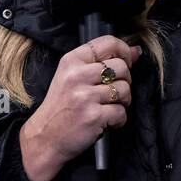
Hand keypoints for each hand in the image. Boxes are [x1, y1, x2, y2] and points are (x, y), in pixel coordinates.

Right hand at [18, 35, 140, 180]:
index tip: (126, 62)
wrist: (44, 137)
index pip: (108, 43)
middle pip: (121, 67)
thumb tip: (135, 51)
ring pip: (124, 90)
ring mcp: (85, 96)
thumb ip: (100, 63)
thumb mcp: (71, 77)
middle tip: (113, 92)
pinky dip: (118, 120)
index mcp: (71, 61)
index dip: (124, 51)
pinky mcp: (94, 116)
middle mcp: (77, 76)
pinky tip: (105, 122)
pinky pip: (121, 113)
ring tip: (108, 108)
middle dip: (125, 81)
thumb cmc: (61, 107)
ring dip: (123, 102)